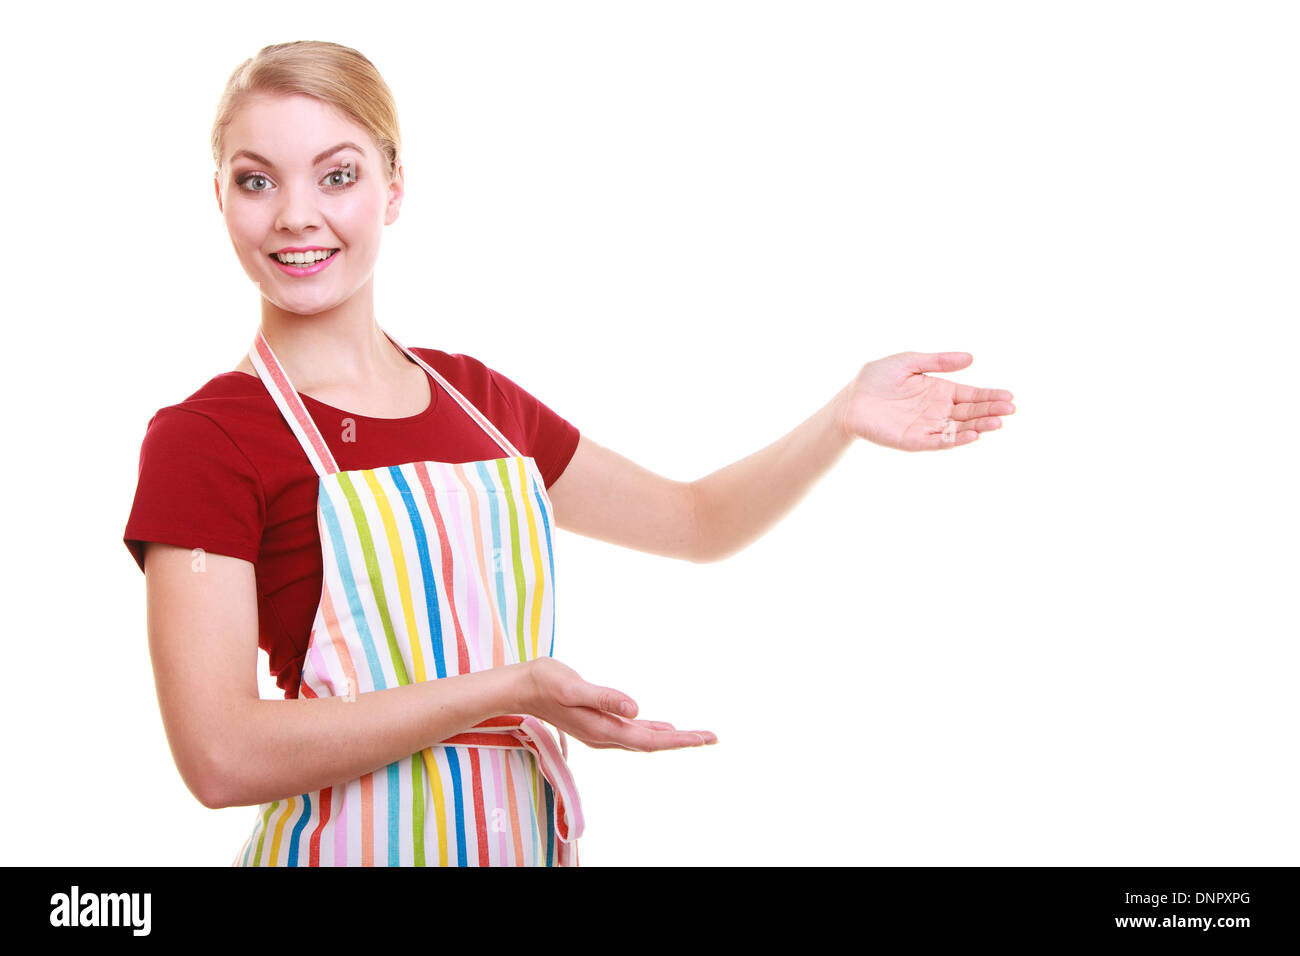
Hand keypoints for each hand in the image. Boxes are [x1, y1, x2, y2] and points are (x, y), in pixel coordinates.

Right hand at [517, 658, 716, 751]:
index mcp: (603, 729)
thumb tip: (636, 708)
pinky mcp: (598, 722)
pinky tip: (663, 728)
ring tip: (697, 736)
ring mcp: (602, 731)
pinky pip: (633, 732)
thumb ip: (604, 698)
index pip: (649, 740)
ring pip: (644, 739)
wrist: (520, 688)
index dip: (679, 740)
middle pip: (652, 743)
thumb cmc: (545, 682)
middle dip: (683, 741)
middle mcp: (605, 735)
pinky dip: (653, 730)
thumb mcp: (574, 686)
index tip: (704, 738)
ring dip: (671, 737)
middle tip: (713, 736)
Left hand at [840, 351, 1014, 450]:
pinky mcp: (914, 440)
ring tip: (998, 422)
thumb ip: (938, 362)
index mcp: (940, 391)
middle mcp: (937, 411)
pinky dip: (956, 439)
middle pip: (970, 412)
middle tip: (1011, 409)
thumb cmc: (877, 378)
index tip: (1010, 396)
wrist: (851, 399)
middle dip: (991, 411)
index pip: (971, 395)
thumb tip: (971, 358)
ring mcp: (927, 427)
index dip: (990, 396)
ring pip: (960, 428)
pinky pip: (939, 441)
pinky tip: (972, 434)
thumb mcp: (910, 362)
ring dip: (979, 426)